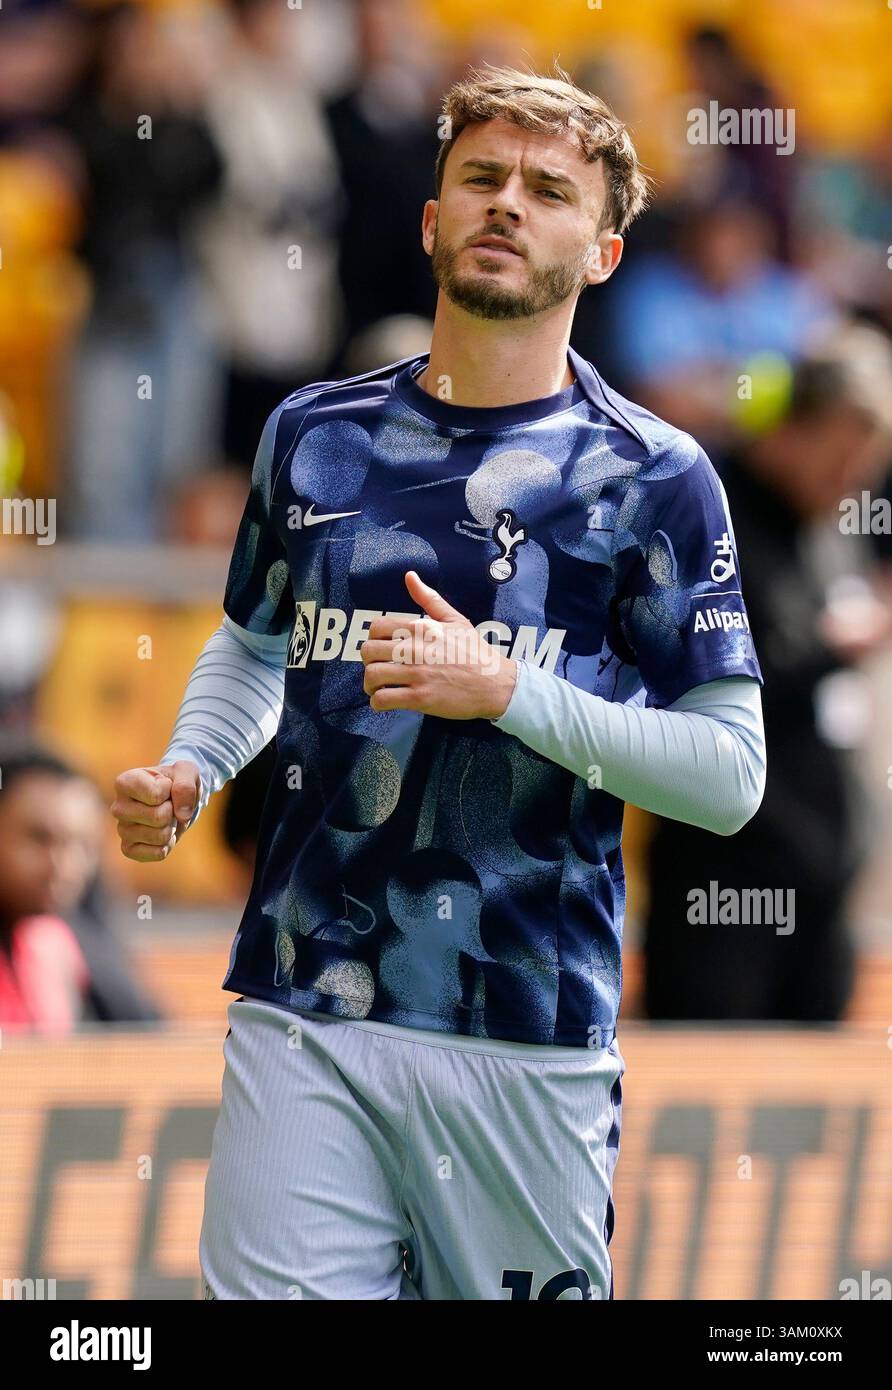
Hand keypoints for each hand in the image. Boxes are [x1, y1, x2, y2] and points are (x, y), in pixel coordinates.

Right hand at [110, 761, 200, 861]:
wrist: (175, 798)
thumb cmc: (176, 781)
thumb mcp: (187, 771)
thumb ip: (185, 785)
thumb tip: (181, 815)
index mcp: (125, 782)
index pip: (156, 795)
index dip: (171, 791)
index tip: (167, 787)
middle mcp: (118, 807)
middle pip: (158, 818)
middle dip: (173, 812)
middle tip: (169, 805)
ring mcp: (122, 830)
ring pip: (159, 837)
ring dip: (171, 827)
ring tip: (166, 817)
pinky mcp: (129, 849)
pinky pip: (158, 854)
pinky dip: (168, 844)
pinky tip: (162, 832)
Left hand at [360, 571, 517, 719]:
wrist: (495, 684)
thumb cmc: (476, 652)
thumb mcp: (455, 620)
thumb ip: (429, 598)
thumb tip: (409, 576)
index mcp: (422, 628)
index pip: (377, 627)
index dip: (374, 638)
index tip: (382, 648)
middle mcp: (416, 649)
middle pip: (369, 651)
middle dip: (369, 661)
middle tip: (379, 667)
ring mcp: (417, 674)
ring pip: (372, 675)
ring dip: (370, 683)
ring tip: (379, 686)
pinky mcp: (420, 698)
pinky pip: (383, 699)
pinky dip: (378, 702)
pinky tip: (386, 700)